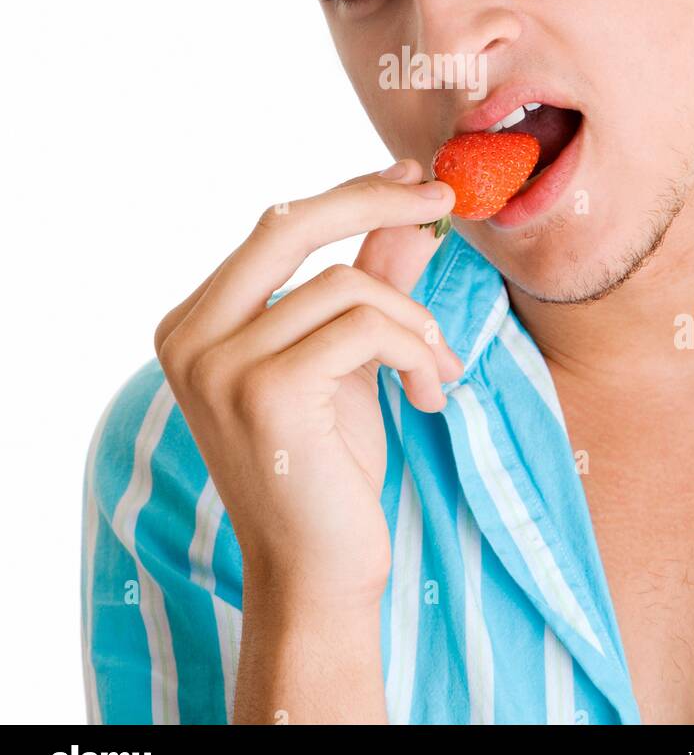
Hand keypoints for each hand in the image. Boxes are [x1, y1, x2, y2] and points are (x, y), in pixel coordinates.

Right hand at [153, 160, 457, 609]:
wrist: (318, 575)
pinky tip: (429, 397)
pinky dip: (416, 352)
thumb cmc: (328, 470)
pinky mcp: (264, 393)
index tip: (414, 179)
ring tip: (438, 369)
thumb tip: (412, 208)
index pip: (275, 229)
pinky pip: (366, 329)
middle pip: (289, 224)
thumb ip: (370, 282)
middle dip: (374, 201)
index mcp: (195, 323)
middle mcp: (190, 337)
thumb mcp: (348, 362)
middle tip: (443, 199)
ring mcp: (218, 365)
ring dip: (415, 322)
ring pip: (344, 286)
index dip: (350, 194)